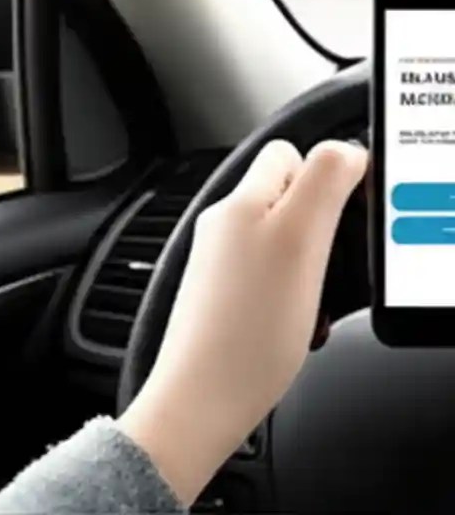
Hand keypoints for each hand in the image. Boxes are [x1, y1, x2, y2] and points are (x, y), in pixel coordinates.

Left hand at [118, 139, 366, 504]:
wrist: (201, 398)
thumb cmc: (245, 330)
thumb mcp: (298, 239)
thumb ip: (322, 181)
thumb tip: (344, 148)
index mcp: (238, 202)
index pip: (290, 154)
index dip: (326, 176)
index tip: (343, 214)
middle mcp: (223, 227)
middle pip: (291, 201)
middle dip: (320, 229)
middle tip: (325, 262)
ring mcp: (221, 264)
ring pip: (287, 246)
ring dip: (310, 270)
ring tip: (310, 301)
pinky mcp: (225, 298)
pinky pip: (276, 284)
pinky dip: (296, 301)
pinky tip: (297, 325)